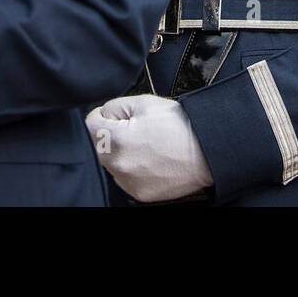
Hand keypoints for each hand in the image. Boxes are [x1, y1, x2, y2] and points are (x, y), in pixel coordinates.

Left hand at [85, 95, 212, 202]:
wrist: (207, 150)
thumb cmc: (179, 125)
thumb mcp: (145, 102)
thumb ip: (115, 106)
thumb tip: (102, 115)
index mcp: (117, 140)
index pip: (90, 124)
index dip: (103, 115)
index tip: (115, 115)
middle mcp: (119, 165)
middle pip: (99, 146)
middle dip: (111, 135)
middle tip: (137, 128)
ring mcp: (128, 182)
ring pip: (111, 163)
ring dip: (120, 153)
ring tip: (147, 145)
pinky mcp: (139, 194)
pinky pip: (125, 178)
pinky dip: (133, 168)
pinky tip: (151, 159)